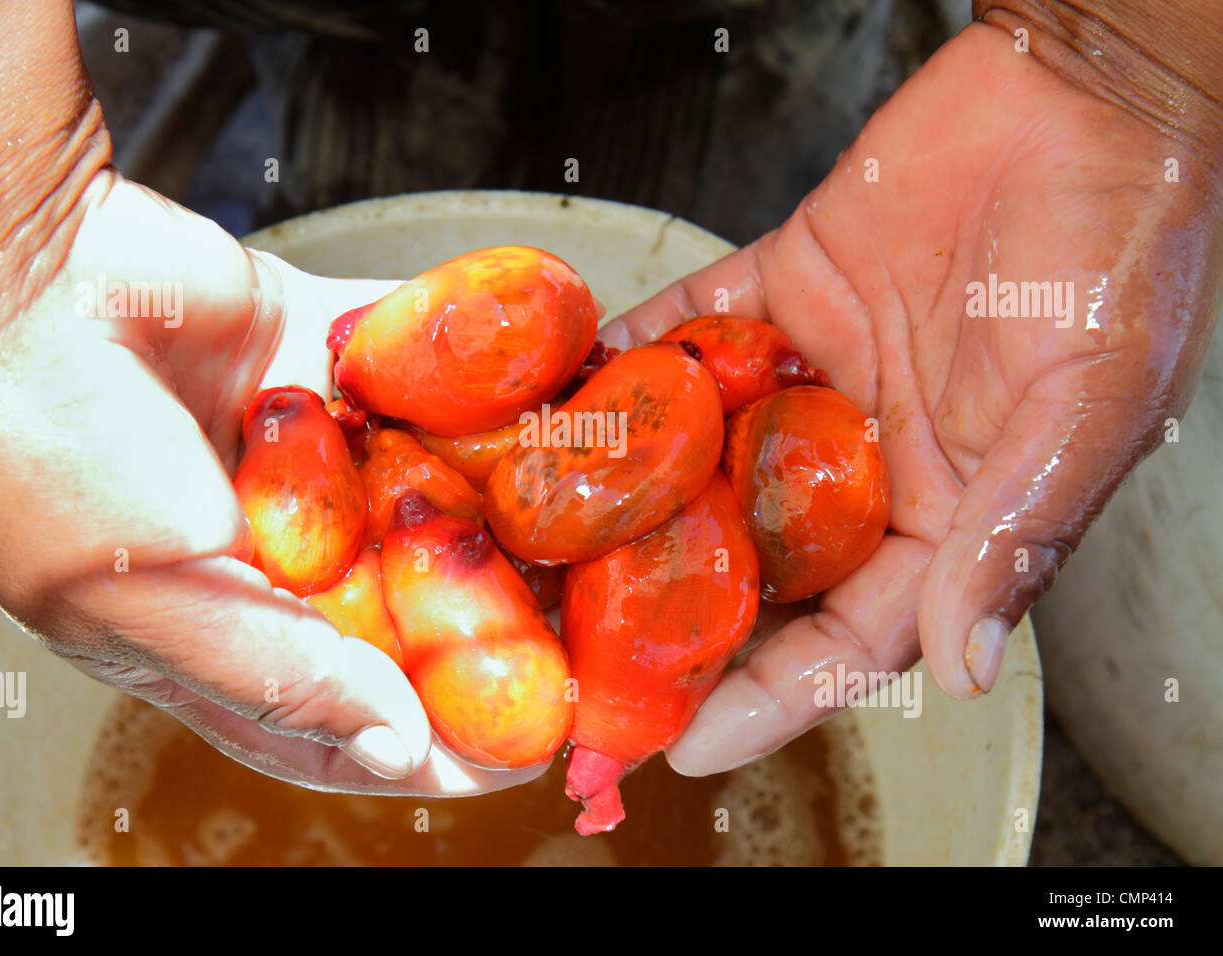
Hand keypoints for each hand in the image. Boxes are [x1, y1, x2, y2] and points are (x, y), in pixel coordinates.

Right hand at [0, 123, 549, 795]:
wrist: (10, 276)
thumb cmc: (42, 452)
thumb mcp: (148, 598)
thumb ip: (278, 675)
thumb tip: (394, 749)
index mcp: (216, 626)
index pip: (342, 713)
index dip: (431, 739)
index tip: (522, 746)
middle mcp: (269, 546)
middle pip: (406, 605)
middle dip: (493, 619)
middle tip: (587, 630)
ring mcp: (302, 450)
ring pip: (427, 491)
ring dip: (505, 503)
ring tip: (597, 520)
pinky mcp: (324, 360)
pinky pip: (422, 377)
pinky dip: (481, 385)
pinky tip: (556, 395)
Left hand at [600, 18, 1222, 774]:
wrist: (1086, 98)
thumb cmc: (1122, 249)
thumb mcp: (1087, 409)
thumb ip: (1013, 535)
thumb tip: (969, 668)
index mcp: (946, 511)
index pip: (853, 636)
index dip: (773, 696)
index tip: (688, 742)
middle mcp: (868, 460)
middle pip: (757, 563)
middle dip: (670, 612)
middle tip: (580, 657)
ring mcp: (815, 379)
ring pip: (708, 458)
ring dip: (628, 495)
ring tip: (540, 540)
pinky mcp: (778, 293)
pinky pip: (691, 338)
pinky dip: (635, 363)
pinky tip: (570, 395)